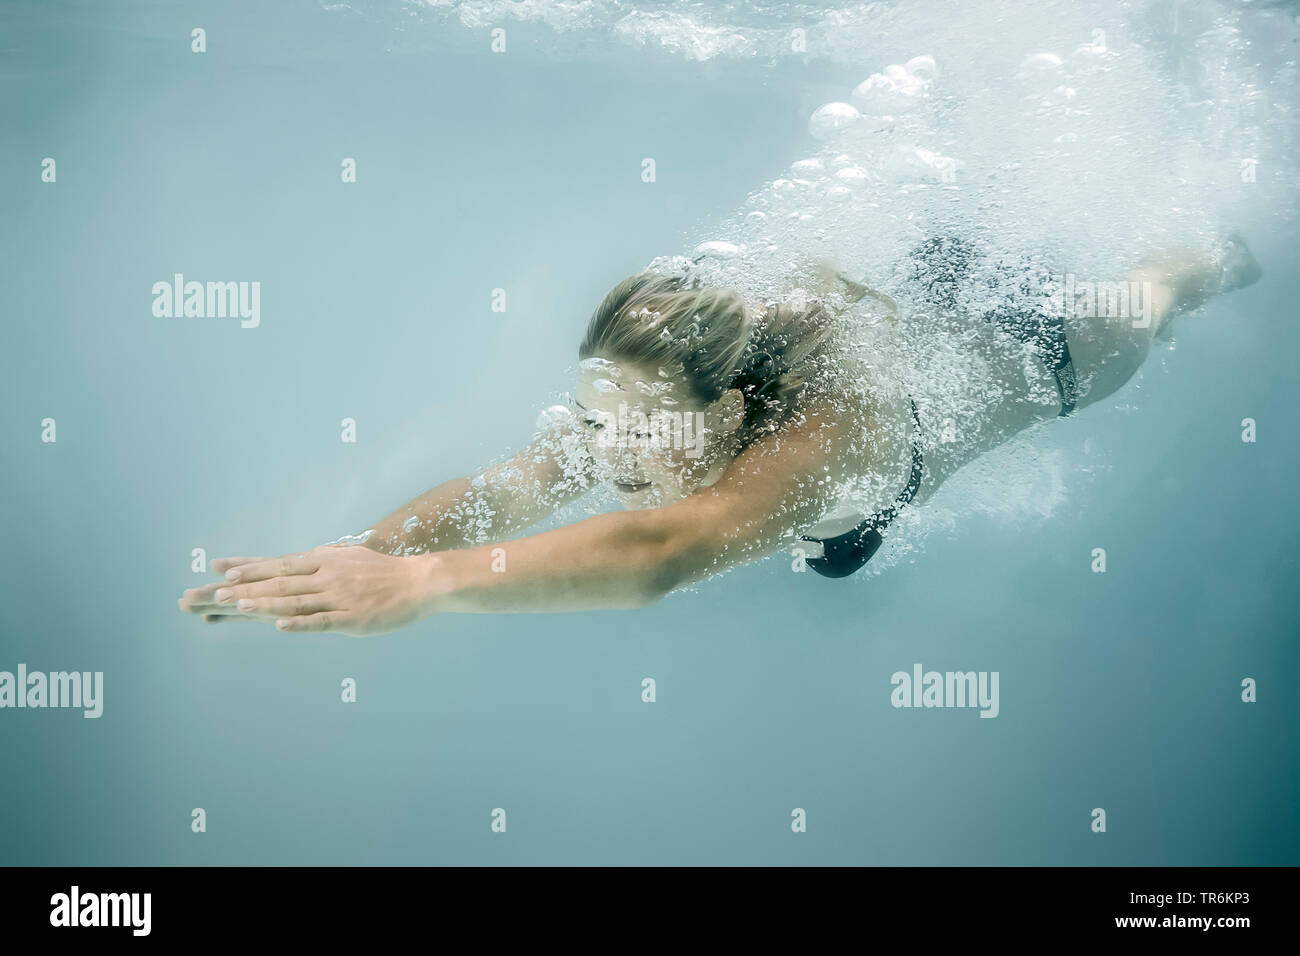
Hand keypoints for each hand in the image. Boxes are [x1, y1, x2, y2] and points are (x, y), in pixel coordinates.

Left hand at [177, 545, 437, 635]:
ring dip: (264, 603)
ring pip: (295, 601)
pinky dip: (300, 623)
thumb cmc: (385, 572)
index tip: (218, 569)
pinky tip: (280, 626)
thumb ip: (324, 560)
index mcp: (324, 561)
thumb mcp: (350, 557)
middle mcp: (327, 576)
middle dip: (245, 588)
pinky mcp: (352, 618)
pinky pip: (322, 622)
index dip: (248, 567)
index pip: (278, 563)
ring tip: (235, 606)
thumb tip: (300, 559)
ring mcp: (338, 597)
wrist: (420, 582)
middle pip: (279, 582)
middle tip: (213, 593)